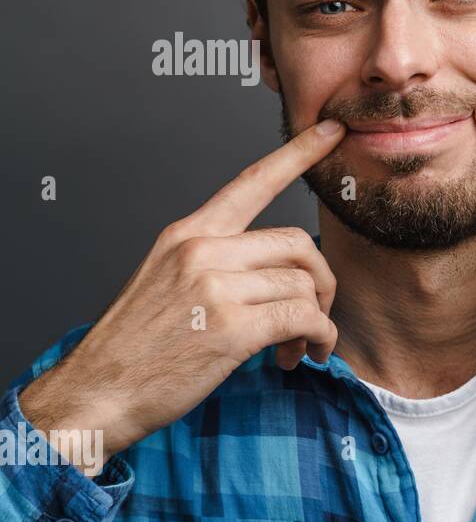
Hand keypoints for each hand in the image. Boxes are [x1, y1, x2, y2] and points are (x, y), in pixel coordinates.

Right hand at [18, 120, 346, 468]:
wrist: (97, 391)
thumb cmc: (136, 346)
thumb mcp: (165, 281)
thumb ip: (215, 264)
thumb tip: (274, 274)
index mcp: (188, 234)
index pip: (252, 182)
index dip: (298, 154)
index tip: (332, 131)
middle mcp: (203, 250)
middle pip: (297, 242)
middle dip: (320, 281)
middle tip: (314, 314)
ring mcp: (217, 286)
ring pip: (304, 284)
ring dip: (316, 320)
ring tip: (296, 348)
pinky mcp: (232, 327)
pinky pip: (304, 318)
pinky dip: (318, 338)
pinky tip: (302, 356)